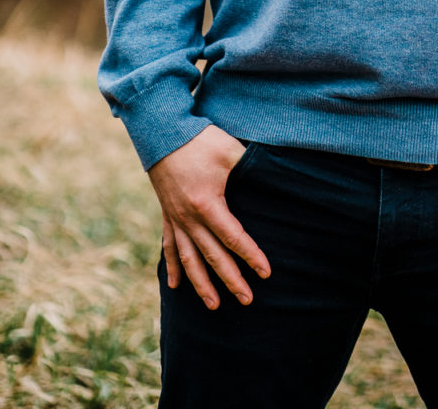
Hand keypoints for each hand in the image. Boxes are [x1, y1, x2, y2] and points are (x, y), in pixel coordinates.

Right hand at [148, 125, 270, 308]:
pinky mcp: (166, 214)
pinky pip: (168, 246)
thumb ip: (250, 167)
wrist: (162, 132)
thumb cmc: (200, 140)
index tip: (266, 272)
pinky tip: (175, 286)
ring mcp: (175, 218)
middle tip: (247, 300)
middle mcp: (189, 218)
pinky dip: (173, 267)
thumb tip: (275, 177)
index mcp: (207, 204)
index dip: (251, 256)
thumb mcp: (229, 150)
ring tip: (214, 305)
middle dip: (231, 279)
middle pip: (213, 256)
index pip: (234, 238)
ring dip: (201, 284)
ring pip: (189, 259)